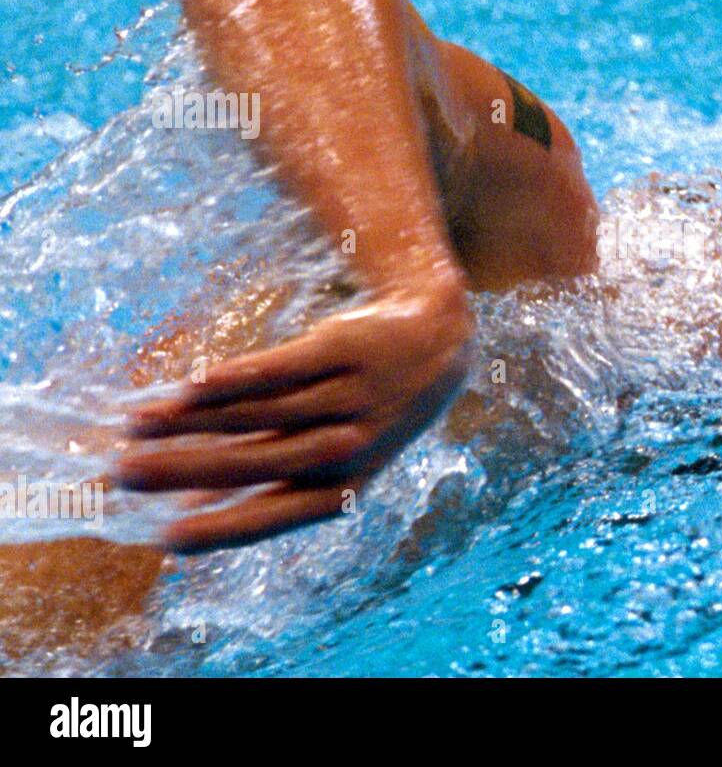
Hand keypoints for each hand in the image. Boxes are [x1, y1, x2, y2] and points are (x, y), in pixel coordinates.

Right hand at [118, 277, 472, 552]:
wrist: (437, 342)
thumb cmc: (366, 410)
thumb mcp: (329, 454)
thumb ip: (267, 478)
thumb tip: (191, 509)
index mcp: (344, 485)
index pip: (275, 513)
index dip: (222, 527)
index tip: (166, 538)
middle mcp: (348, 446)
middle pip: (257, 461)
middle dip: (186, 470)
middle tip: (124, 474)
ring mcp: (349, 396)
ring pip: (260, 412)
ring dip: (194, 420)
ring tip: (136, 423)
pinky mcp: (345, 349)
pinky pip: (284, 368)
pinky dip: (239, 378)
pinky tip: (195, 385)